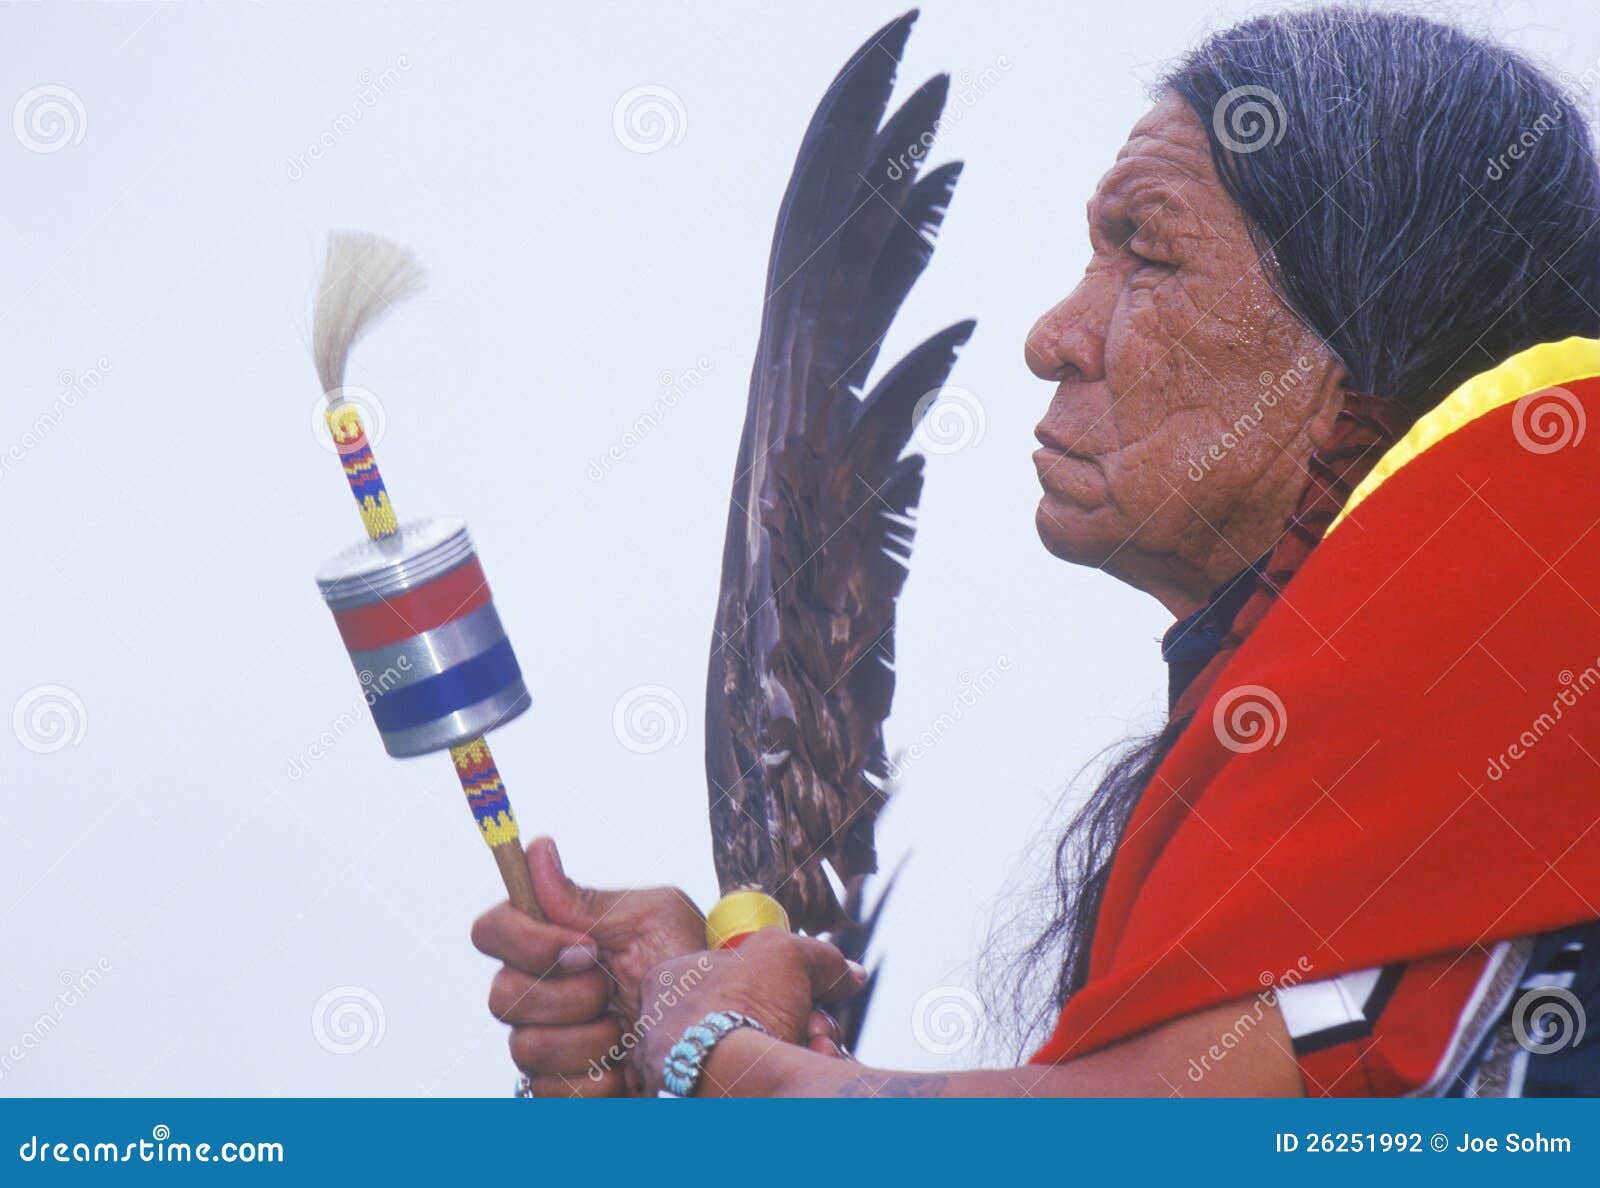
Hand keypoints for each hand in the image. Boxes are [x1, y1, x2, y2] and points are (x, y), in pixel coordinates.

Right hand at [471, 837, 705, 1095]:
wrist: (722, 1035)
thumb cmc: (692, 965)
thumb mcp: (653, 918)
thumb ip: (587, 898)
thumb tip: (537, 848)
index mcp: (556, 941)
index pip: (491, 930)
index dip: (523, 940)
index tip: (583, 947)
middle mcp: (541, 990)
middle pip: (501, 996)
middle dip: (569, 996)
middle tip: (614, 991)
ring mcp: (547, 1042)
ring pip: (526, 1048)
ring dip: (590, 1040)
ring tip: (630, 1032)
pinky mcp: (561, 1089)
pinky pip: (551, 1092)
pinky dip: (598, 1081)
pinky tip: (628, 1066)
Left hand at [636, 929, 865, 1094]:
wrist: (734, 1081)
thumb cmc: (746, 1006)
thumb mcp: (789, 953)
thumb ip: (820, 958)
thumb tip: (849, 975)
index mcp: (666, 981)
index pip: (727, 973)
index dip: (776, 982)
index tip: (804, 994)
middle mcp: (657, 1028)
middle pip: (744, 1018)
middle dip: (793, 1022)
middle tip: (814, 1028)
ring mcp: (667, 1074)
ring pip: (745, 1057)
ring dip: (791, 1051)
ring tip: (812, 1052)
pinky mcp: (683, 1109)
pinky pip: (737, 1092)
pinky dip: (771, 1085)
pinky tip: (795, 1077)